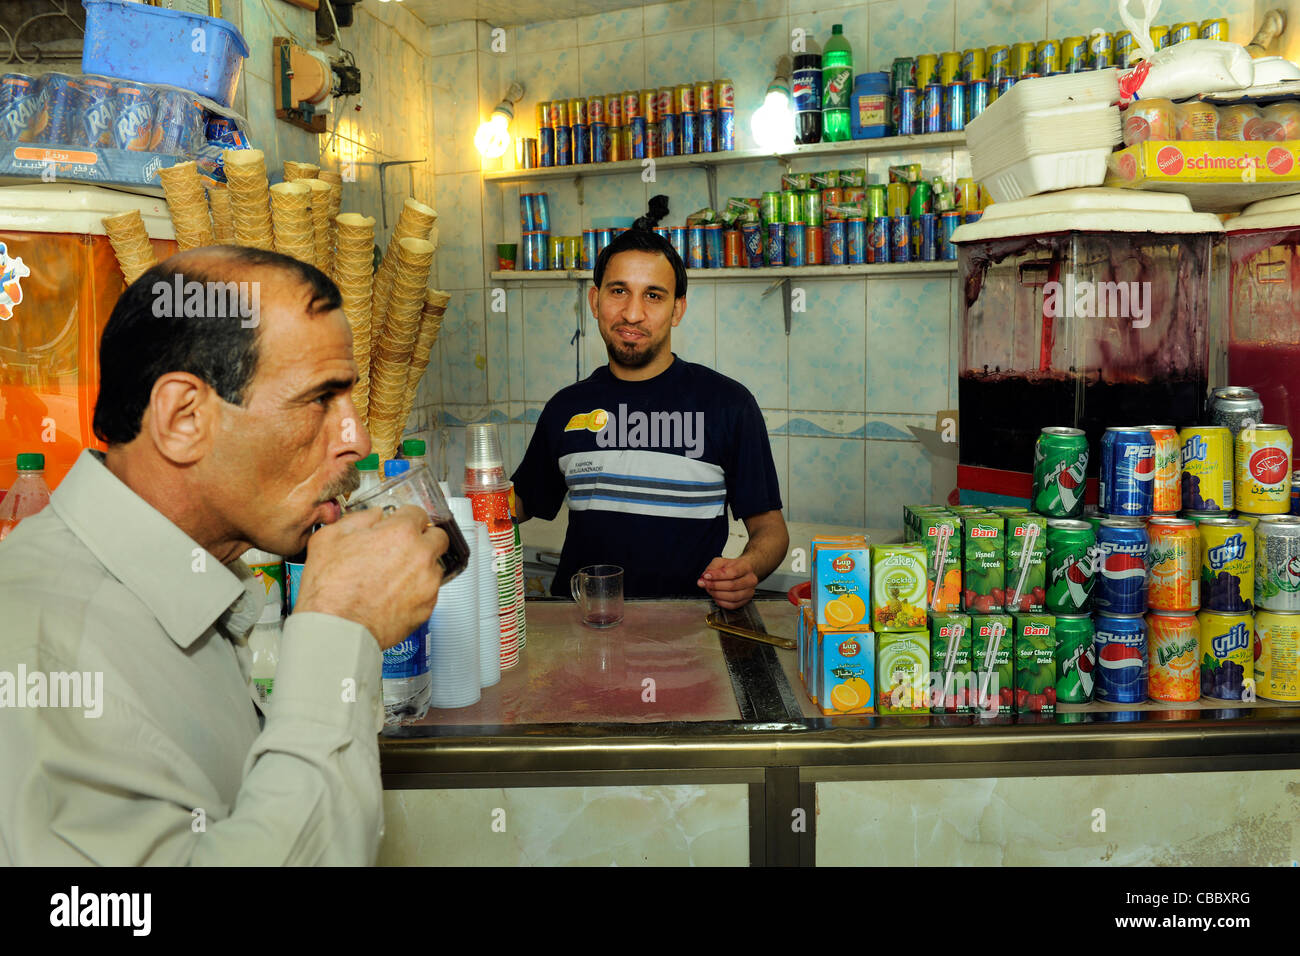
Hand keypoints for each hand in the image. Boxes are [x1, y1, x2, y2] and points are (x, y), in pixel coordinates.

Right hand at [294, 505, 447, 649]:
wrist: (336, 629)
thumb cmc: (330, 588)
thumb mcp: (330, 538)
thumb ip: (358, 519)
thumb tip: (374, 515)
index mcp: (401, 533)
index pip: (418, 513)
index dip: (405, 517)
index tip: (400, 523)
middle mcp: (421, 555)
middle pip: (438, 536)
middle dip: (424, 538)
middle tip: (406, 546)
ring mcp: (427, 583)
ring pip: (435, 565)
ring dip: (422, 565)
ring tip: (396, 575)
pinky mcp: (427, 607)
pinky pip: (430, 591)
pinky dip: (418, 590)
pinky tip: (396, 594)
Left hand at [698, 555, 757, 609]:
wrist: (742, 573)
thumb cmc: (732, 567)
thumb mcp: (721, 562)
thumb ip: (712, 568)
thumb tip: (704, 578)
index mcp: (746, 567)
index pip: (733, 572)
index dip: (717, 575)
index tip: (706, 576)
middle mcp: (750, 580)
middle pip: (732, 585)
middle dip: (715, 586)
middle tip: (704, 584)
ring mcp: (749, 592)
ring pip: (732, 597)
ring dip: (717, 594)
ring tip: (709, 589)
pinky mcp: (746, 601)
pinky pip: (732, 605)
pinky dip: (721, 602)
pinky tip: (715, 596)